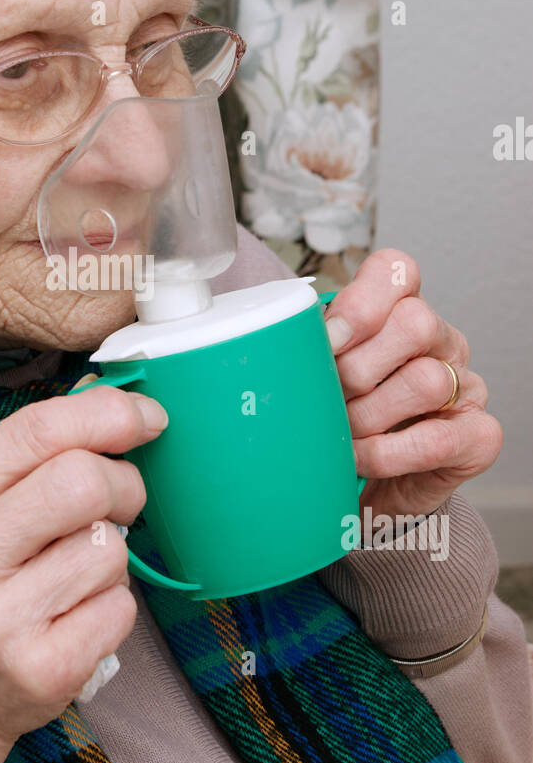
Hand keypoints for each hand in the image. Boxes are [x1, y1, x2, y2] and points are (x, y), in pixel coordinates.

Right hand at [0, 384, 166, 762]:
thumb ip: (24, 458)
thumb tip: (108, 400)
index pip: (39, 429)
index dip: (109, 412)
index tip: (146, 415)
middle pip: (84, 481)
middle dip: (124, 484)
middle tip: (120, 502)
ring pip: (112, 548)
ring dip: (112, 555)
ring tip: (73, 574)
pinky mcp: (41, 670)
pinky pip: (121, 608)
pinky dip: (113, 606)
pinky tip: (73, 618)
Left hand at [323, 248, 501, 522]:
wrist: (368, 490)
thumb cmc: (342, 421)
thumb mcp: (318, 376)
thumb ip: (307, 348)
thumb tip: (283, 341)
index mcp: (401, 313)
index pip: (397, 272)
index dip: (361, 302)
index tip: (329, 338)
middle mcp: (441, 343)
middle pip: (416, 322)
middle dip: (358, 367)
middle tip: (329, 397)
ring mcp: (466, 388)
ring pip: (426, 380)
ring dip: (369, 414)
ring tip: (341, 432)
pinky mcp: (479, 437)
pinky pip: (436, 440)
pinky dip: (386, 453)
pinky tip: (358, 458)